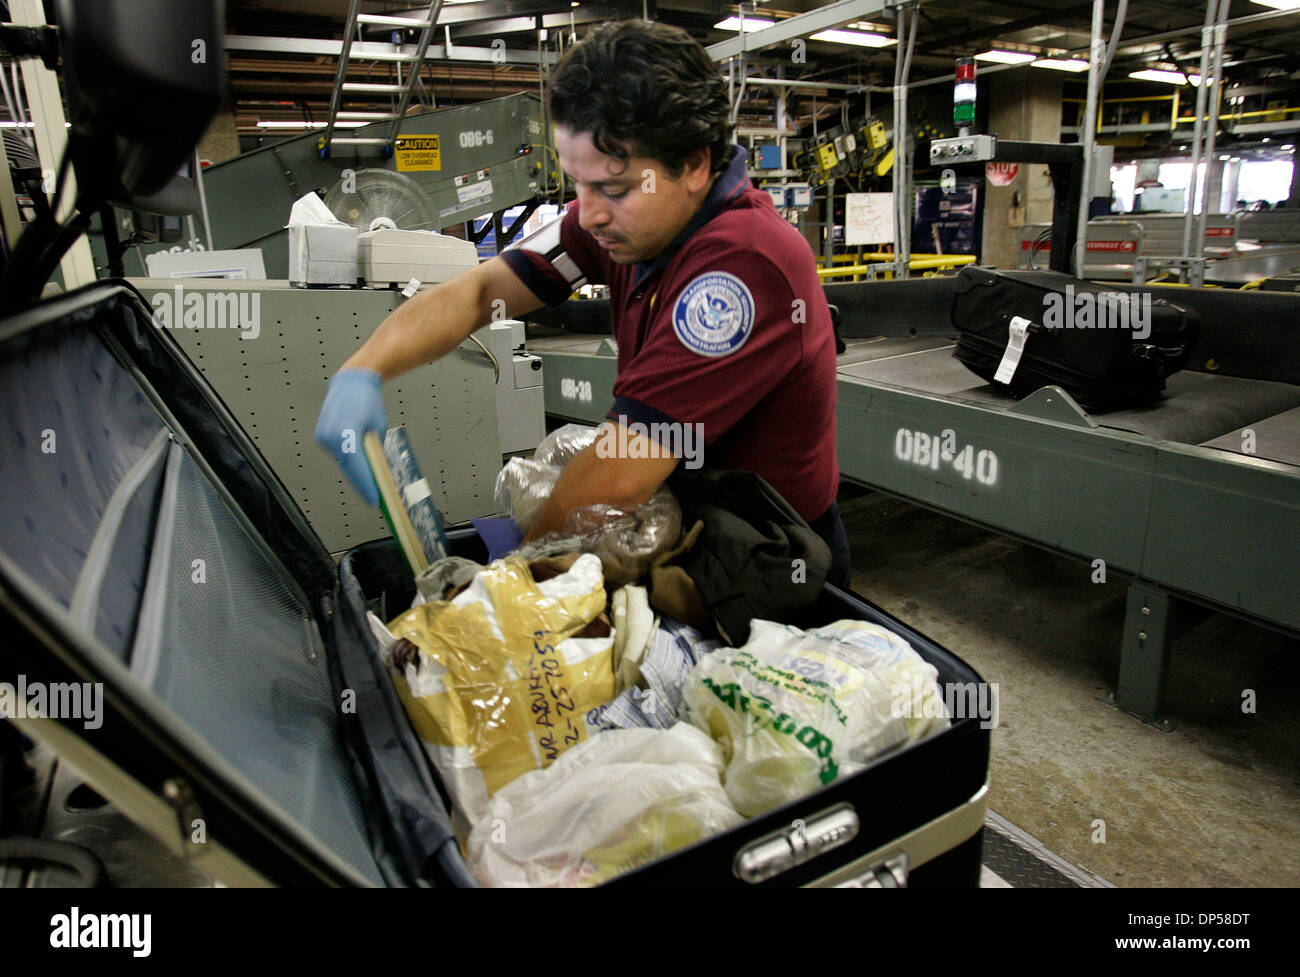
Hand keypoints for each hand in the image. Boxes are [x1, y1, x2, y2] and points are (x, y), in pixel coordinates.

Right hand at [315, 367, 385, 504]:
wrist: (351, 381)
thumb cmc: (368, 401)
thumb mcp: (378, 427)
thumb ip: (374, 450)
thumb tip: (376, 472)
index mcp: (346, 430)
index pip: (357, 464)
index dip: (365, 484)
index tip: (374, 499)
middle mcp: (330, 434)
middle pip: (348, 466)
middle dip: (361, 483)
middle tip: (373, 499)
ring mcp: (323, 435)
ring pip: (342, 461)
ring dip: (354, 472)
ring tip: (369, 486)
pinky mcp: (321, 435)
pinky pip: (337, 454)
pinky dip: (348, 461)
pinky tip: (359, 469)